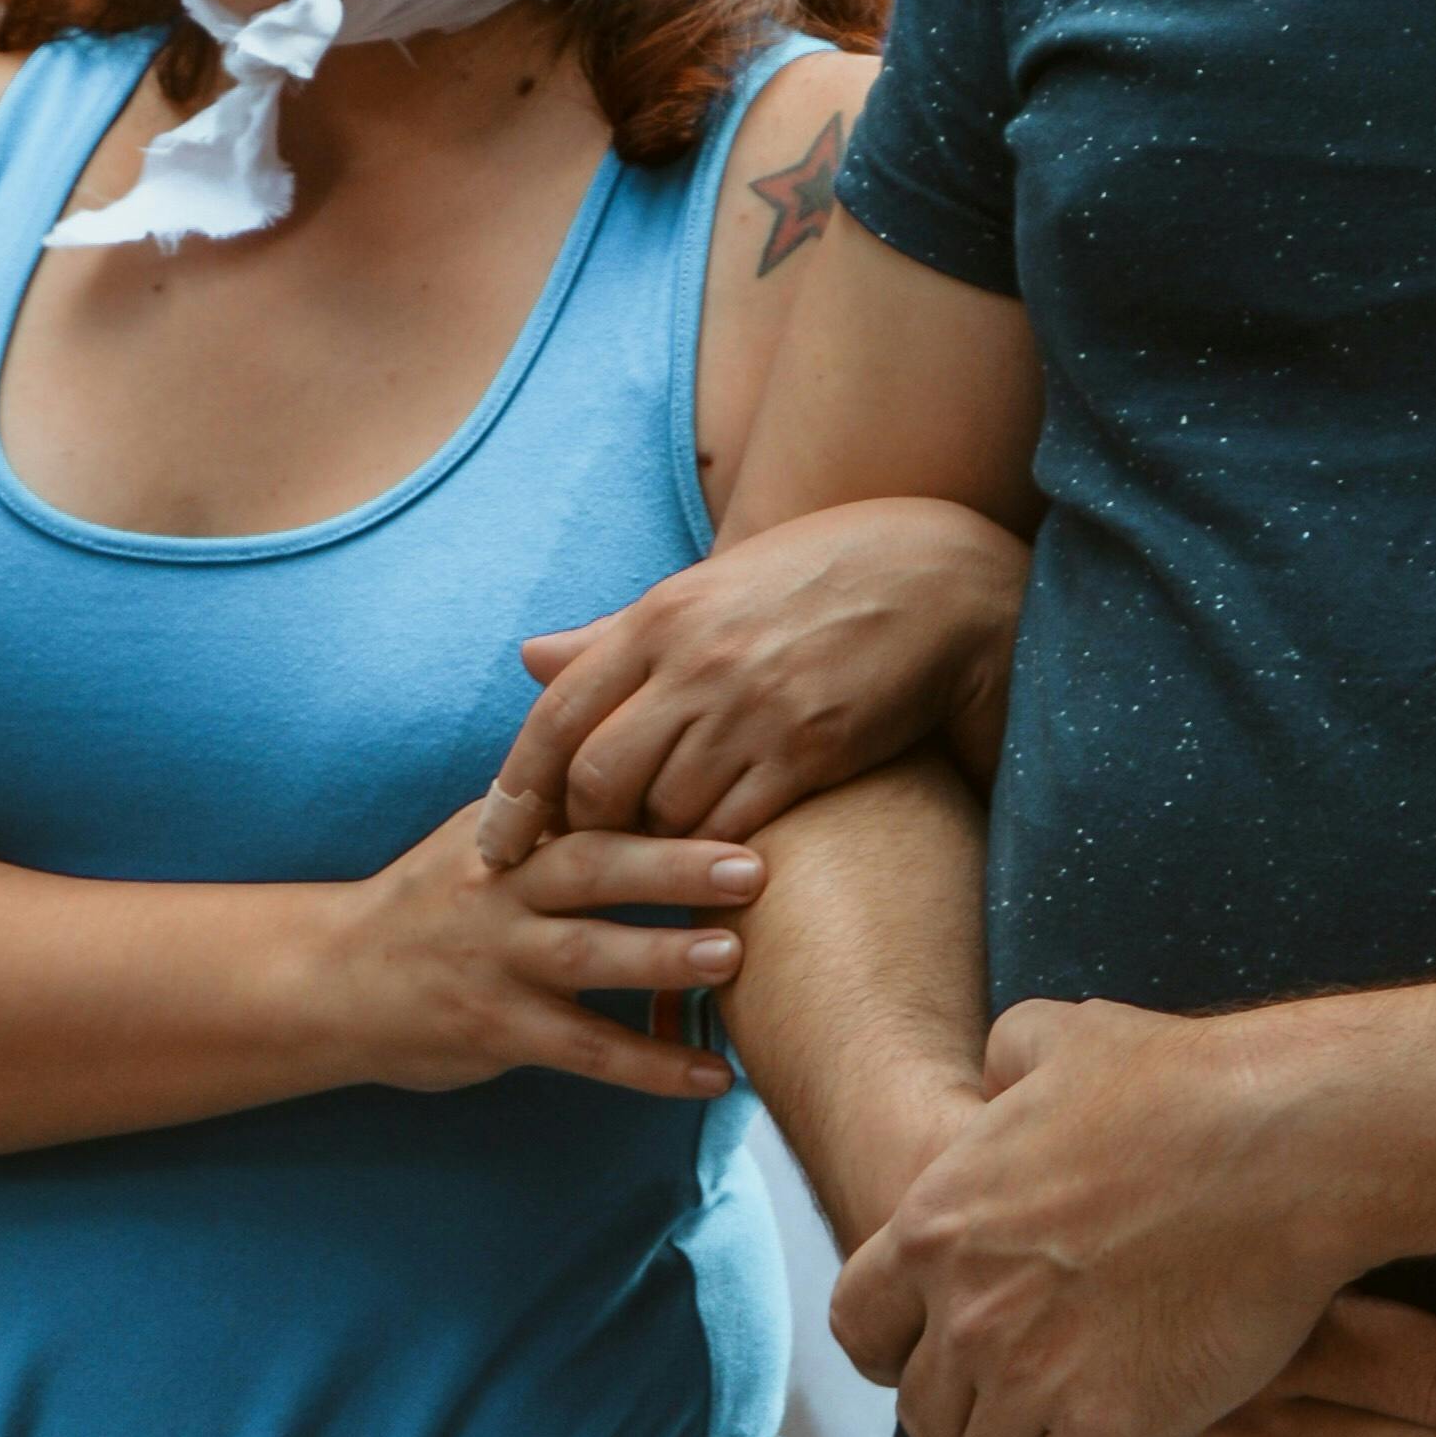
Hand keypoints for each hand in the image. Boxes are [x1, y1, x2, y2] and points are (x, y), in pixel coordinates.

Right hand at [325, 793, 765, 1100]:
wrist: (333, 979)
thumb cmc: (436, 897)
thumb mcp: (484, 830)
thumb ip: (557, 794)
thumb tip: (641, 723)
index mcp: (509, 828)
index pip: (583, 793)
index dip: (650, 784)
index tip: (727, 775)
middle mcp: (501, 887)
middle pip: (591, 865)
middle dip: (672, 864)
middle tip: (753, 865)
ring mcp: (497, 960)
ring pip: (585, 956)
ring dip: (661, 957)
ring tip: (733, 957)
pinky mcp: (498, 1030)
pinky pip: (584, 1050)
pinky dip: (651, 1064)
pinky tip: (715, 1075)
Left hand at [473, 502, 1027, 866]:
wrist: (939, 581)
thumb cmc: (813, 581)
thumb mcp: (706, 588)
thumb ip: (612, 634)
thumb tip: (529, 660)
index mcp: (661, 616)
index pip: (555, 716)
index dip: (516, 793)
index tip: (496, 847)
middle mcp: (697, 663)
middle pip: (598, 779)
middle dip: (587, 827)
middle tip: (595, 852)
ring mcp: (753, 709)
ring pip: (663, 813)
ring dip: (655, 842)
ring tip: (666, 847)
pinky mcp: (809, 752)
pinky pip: (730, 829)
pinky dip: (712, 853)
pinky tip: (720, 855)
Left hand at [836, 993, 1372, 1436]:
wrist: (1281, 1149)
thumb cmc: (1181, 1086)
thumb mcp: (1058, 1037)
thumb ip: (1000, 1064)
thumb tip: (992, 1083)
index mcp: (938, 1225)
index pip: (860, 1324)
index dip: (895, 1348)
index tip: (930, 1358)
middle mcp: (967, 1313)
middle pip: (927, 1412)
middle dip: (968, 1412)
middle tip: (1019, 1406)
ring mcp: (1034, 1380)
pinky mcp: (1110, 1430)